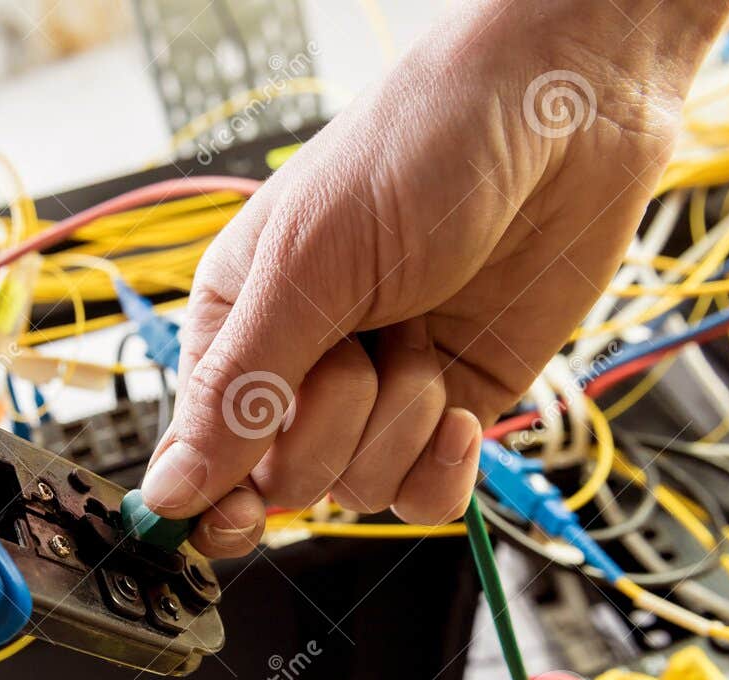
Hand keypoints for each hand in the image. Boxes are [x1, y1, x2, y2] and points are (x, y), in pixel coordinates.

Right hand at [142, 0, 728, 553]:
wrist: (558, 115)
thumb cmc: (414, 151)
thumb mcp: (305, 271)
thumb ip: (237, 392)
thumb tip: (169, 492)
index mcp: (237, 330)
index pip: (202, 453)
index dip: (216, 495)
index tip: (240, 516)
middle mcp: (302, 373)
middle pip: (287, 484)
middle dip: (334, 426)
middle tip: (361, 345)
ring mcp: (379, 397)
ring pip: (361, 493)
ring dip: (401, 422)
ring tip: (423, 333)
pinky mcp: (450, 410)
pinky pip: (425, 498)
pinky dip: (443, 466)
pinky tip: (460, 408)